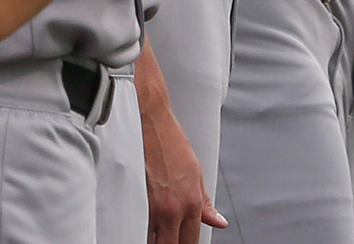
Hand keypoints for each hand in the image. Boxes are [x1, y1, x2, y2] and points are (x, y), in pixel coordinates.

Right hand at [140, 83, 224, 242]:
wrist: (150, 122)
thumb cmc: (171, 142)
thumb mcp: (196, 173)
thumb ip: (205, 203)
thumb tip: (218, 221)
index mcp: (191, 203)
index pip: (191, 241)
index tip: (183, 243)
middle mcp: (173, 209)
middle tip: (169, 239)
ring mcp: (153, 207)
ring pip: (154, 242)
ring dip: (156, 241)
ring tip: (156, 236)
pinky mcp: (135, 200)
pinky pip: (138, 227)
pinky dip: (140, 232)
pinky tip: (141, 230)